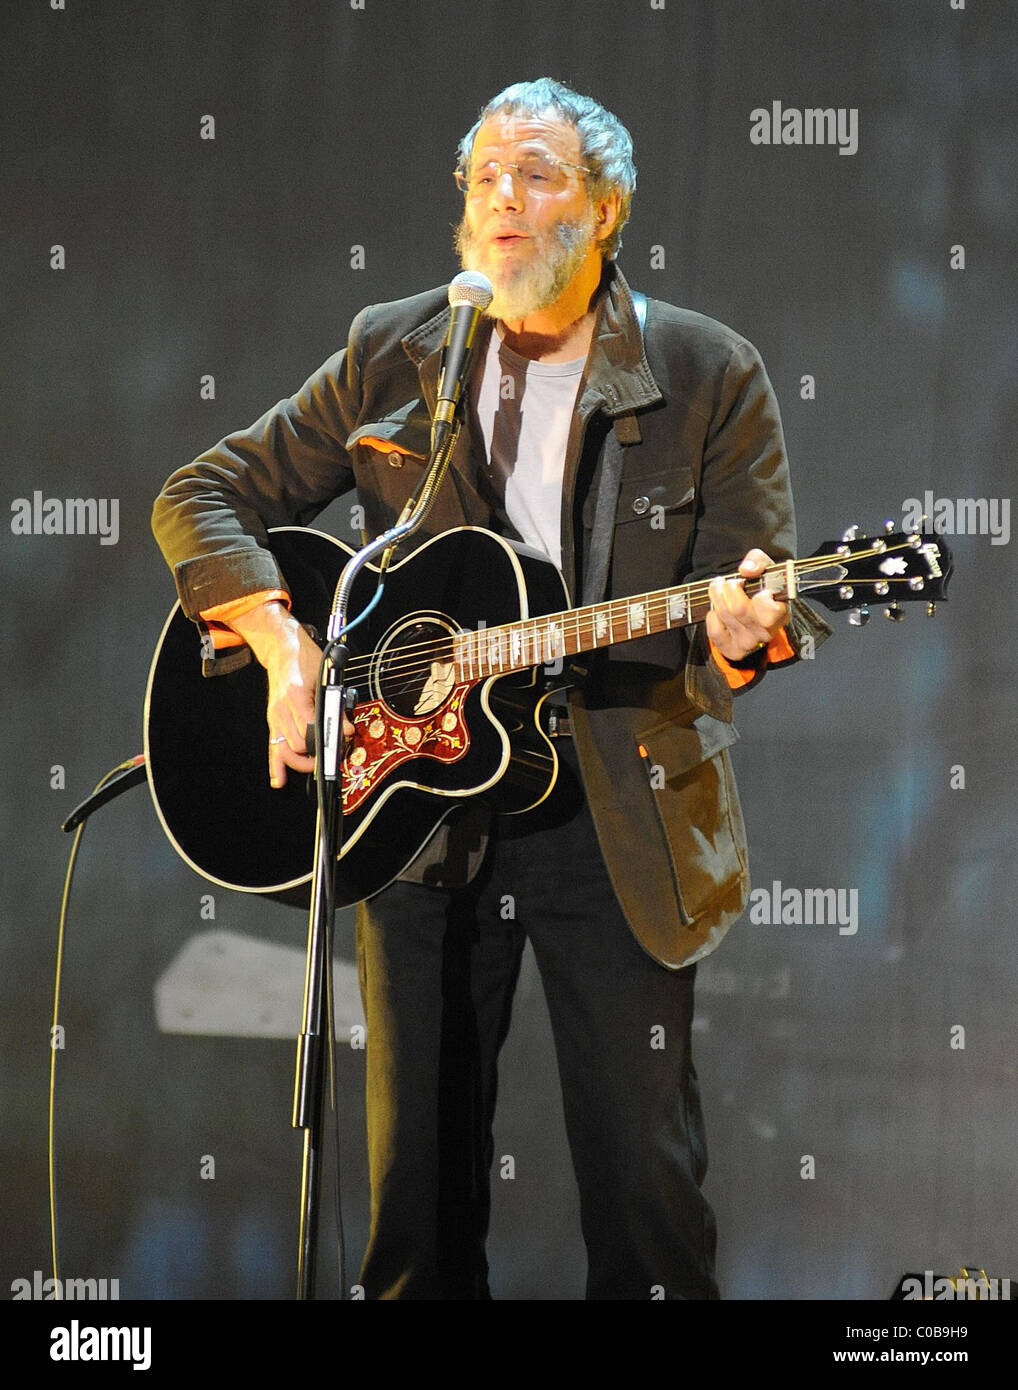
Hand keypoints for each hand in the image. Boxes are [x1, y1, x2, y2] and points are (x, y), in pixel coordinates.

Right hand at [227, 602, 352, 787]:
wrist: (282, 648)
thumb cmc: (304, 659)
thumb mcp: (326, 677)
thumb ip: (336, 705)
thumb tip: (347, 729)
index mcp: (295, 697)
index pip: (311, 730)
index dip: (328, 741)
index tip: (342, 743)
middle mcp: (282, 709)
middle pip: (297, 745)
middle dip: (316, 754)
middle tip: (334, 753)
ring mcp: (275, 716)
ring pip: (285, 750)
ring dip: (301, 762)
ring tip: (315, 764)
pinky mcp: (273, 720)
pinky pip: (272, 747)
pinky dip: (276, 765)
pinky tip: (279, 780)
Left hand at [705, 549, 788, 662]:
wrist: (754, 610)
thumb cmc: (761, 587)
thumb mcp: (764, 568)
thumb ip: (758, 561)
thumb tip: (746, 570)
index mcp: (781, 613)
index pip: (770, 610)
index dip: (759, 595)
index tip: (752, 585)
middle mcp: (766, 632)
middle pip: (739, 609)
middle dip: (728, 588)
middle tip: (728, 582)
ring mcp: (749, 643)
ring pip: (725, 616)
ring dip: (716, 596)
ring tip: (718, 587)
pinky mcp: (733, 650)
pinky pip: (715, 631)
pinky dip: (711, 616)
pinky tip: (716, 609)